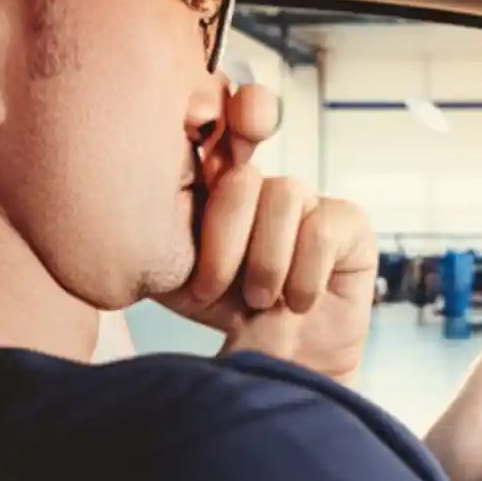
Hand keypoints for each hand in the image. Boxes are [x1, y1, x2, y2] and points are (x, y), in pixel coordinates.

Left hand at [156, 83, 377, 383]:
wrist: (277, 370)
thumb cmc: (224, 319)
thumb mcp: (174, 273)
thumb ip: (159, 229)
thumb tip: (132, 185)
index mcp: (219, 185)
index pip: (228, 118)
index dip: (234, 110)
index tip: (208, 141)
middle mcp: (266, 185)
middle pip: (244, 173)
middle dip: (225, 237)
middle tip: (214, 288)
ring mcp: (309, 201)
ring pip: (283, 196)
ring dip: (265, 263)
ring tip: (260, 301)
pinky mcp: (349, 224)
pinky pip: (321, 228)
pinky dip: (302, 275)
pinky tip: (299, 301)